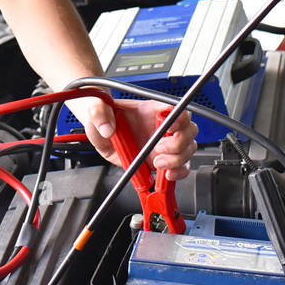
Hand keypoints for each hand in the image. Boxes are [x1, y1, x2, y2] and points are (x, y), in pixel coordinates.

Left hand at [67, 96, 197, 180]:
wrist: (100, 130)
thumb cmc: (103, 115)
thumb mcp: (96, 109)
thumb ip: (98, 113)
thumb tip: (107, 128)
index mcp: (151, 109)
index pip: (176, 109)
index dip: (179, 118)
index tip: (170, 128)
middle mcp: (162, 125)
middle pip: (188, 130)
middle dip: (178, 144)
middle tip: (158, 151)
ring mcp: (164, 143)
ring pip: (188, 149)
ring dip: (177, 160)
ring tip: (156, 163)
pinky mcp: (161, 159)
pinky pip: (181, 166)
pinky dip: (179, 172)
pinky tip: (167, 175)